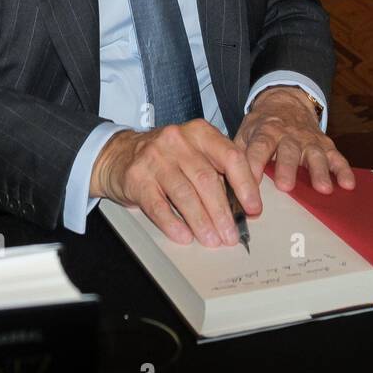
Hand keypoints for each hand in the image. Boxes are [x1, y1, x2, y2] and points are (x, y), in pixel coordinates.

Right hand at [91, 119, 261, 246]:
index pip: (230, 156)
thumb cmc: (165, 157)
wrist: (118, 153)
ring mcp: (155, 158)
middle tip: (231, 235)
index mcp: (199, 132)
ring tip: (212, 240)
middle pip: (207, 179)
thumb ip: (217, 170)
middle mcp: (178, 141)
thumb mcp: (193, 152)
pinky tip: (183, 236)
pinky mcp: (136, 177)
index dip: (245, 184)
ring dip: (201, 222)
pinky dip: (172, 223)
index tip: (253, 207)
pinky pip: (157, 205)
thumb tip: (243, 203)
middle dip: (222, 212)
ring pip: (184, 194)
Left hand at [233, 85, 354, 195]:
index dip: (254, 164)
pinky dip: (343, 170)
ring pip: (314, 154)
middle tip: (285, 186)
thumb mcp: (246, 132)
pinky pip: (336, 156)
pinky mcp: (324, 144)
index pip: (258, 147)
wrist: (286, 101)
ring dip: (319, 171)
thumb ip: (238, 154)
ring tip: (323, 188)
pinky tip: (347, 184)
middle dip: (287, 168)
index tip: (250, 182)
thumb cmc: (263, 125)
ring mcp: (308, 140)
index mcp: (266, 132)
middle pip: (288, 151)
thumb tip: (225, 181)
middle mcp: (288, 135)